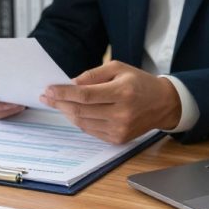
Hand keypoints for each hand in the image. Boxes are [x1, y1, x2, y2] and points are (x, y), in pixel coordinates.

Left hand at [40, 61, 180, 143]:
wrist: (162, 104)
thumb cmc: (138, 82)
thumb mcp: (118, 68)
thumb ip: (93, 75)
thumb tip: (70, 84)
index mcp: (122, 92)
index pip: (85, 95)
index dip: (63, 93)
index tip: (48, 89)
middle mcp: (121, 113)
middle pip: (80, 111)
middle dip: (60, 103)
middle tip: (46, 96)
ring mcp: (119, 129)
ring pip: (82, 123)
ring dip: (66, 113)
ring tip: (57, 103)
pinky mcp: (118, 139)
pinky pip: (91, 130)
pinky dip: (79, 121)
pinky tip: (73, 112)